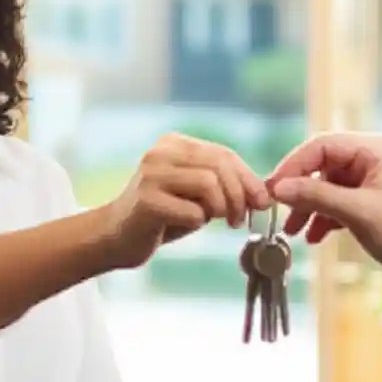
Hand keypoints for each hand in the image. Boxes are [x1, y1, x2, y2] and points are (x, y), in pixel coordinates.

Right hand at [100, 134, 270, 269]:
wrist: (116, 237)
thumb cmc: (163, 216)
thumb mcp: (197, 194)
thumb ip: (225, 186)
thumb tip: (265, 195)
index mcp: (174, 143)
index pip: (224, 154)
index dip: (249, 178)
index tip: (263, 202)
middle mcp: (161, 152)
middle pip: (219, 166)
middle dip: (239, 196)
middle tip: (239, 220)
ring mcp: (150, 174)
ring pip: (209, 184)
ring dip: (222, 209)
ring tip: (219, 222)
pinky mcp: (146, 201)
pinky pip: (192, 211)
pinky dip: (198, 222)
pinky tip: (187, 224)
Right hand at [267, 132, 381, 281]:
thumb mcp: (358, 212)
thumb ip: (316, 196)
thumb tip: (280, 188)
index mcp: (374, 149)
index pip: (320, 146)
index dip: (293, 166)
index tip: (273, 190)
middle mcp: (374, 159)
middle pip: (323, 166)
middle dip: (300, 191)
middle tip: (280, 213)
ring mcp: (375, 181)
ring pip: (330, 187)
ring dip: (311, 208)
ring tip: (295, 232)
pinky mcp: (377, 202)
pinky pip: (342, 202)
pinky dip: (327, 217)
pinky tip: (316, 237)